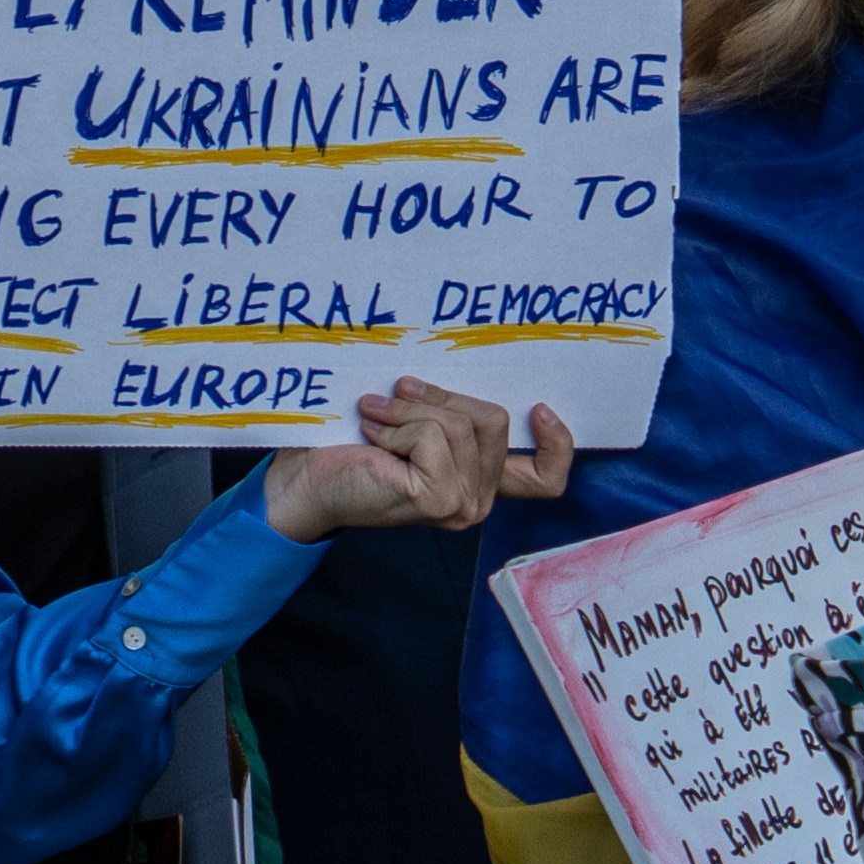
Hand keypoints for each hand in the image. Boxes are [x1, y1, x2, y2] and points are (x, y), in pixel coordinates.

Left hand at [262, 381, 578, 541]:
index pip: (546, 479)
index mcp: (481, 482)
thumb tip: (470, 358)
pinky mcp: (439, 500)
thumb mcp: (417, 421)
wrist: (306, 479)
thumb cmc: (353, 445)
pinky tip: (372, 438)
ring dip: (410, 411)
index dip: (557, 443)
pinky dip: (398, 427)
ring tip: (375, 415)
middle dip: (442, 397)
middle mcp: (480, 501)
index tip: (538, 408)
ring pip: (461, 425)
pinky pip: (434, 436)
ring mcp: (463, 505)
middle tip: (398, 392)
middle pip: (494, 420)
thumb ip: (451, 411)